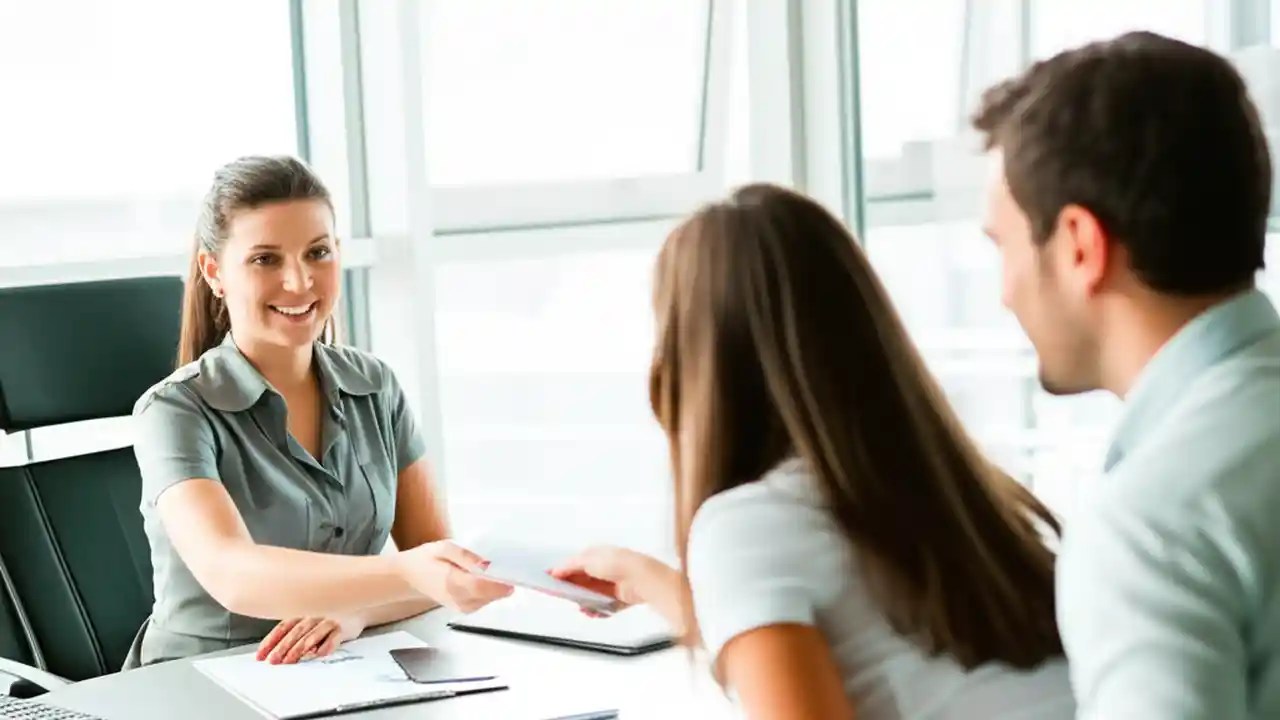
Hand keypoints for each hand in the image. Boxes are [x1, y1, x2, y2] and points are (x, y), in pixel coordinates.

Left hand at [256, 615, 364, 664]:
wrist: (357, 607)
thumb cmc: (328, 617)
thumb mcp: (309, 620)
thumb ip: (295, 632)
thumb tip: (276, 651)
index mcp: (302, 613)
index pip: (282, 627)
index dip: (270, 641)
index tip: (261, 656)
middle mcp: (313, 615)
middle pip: (295, 633)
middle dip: (283, 647)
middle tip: (274, 661)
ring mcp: (328, 620)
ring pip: (312, 635)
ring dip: (300, 648)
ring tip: (290, 661)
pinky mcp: (343, 628)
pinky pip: (334, 637)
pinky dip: (327, 645)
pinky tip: (320, 654)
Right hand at [396, 540, 513, 612]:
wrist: (410, 578)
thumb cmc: (426, 560)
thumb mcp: (444, 548)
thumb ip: (465, 556)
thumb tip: (485, 564)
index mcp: (451, 582)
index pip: (482, 586)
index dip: (500, 581)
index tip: (515, 573)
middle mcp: (457, 598)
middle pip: (490, 595)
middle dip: (501, 581)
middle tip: (507, 567)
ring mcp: (461, 606)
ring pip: (490, 599)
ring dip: (495, 586)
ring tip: (489, 571)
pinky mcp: (464, 609)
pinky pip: (485, 601)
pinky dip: (488, 591)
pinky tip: (482, 579)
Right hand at [550, 546, 674, 615]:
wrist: (640, 577)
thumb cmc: (618, 562)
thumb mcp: (587, 559)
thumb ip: (570, 565)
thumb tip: (557, 569)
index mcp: (597, 556)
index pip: (575, 565)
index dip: (563, 572)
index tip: (551, 580)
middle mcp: (605, 570)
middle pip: (583, 582)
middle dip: (573, 590)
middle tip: (563, 595)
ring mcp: (613, 584)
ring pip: (593, 596)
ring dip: (585, 602)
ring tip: (581, 606)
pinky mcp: (620, 598)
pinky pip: (605, 606)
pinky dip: (598, 610)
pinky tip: (592, 612)